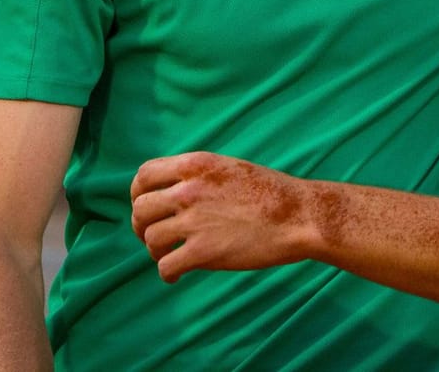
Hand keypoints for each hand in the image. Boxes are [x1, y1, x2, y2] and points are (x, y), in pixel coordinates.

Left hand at [130, 152, 311, 282]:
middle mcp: (189, 189)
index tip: (147, 208)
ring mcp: (195, 220)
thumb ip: (197, 177)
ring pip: (150, 238)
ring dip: (156, 251)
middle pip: (141, 209)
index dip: (139, 194)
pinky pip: (165, 266)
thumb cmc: (270, 194)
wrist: (299, 216)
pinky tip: (178, 275)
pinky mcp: (203, 251)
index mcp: (196, 164)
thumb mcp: (229, 168)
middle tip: (158, 237)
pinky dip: (167, 274)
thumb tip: (169, 193)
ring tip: (172, 256)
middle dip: (143, 226)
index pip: (144, 175)